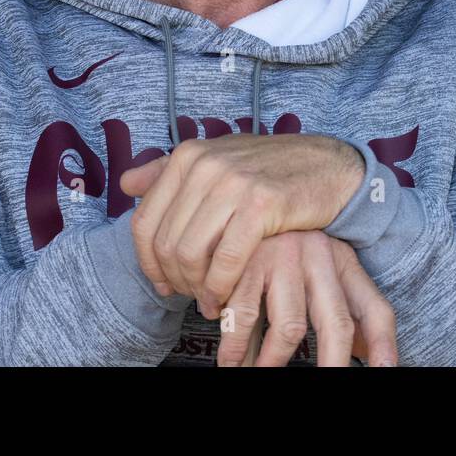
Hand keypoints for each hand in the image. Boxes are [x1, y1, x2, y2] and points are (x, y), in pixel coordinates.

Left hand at [120, 133, 365, 315]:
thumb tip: (127, 184)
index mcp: (188, 155)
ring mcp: (233, 182)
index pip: (145, 221)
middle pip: (166, 242)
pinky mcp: (261, 203)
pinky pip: (226, 259)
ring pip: (190, 253)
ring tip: (209, 299)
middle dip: (175, 279)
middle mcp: (205, 164)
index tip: (163, 283)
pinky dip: (220, 286)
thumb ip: (169, 171)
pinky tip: (225, 297)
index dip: (148, 262)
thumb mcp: (218, 161)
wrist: (328, 167)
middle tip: (191, 296)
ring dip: (196, 287)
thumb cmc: (271, 170)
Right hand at [216, 230, 396, 366]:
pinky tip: (230, 358)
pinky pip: (243, 317)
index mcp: (344, 261)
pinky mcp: (248, 260)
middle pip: (338, 325)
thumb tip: (363, 355)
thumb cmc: (282, 249)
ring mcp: (285, 256)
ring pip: (290, 329)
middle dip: (333, 365)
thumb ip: (337, 307)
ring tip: (257, 373)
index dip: (383, 345)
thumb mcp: (317, 269)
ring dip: (271, 363)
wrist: (240, 205)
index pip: (375, 309)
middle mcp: (321, 256)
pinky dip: (234, 347)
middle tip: (327, 384)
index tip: (386, 370)